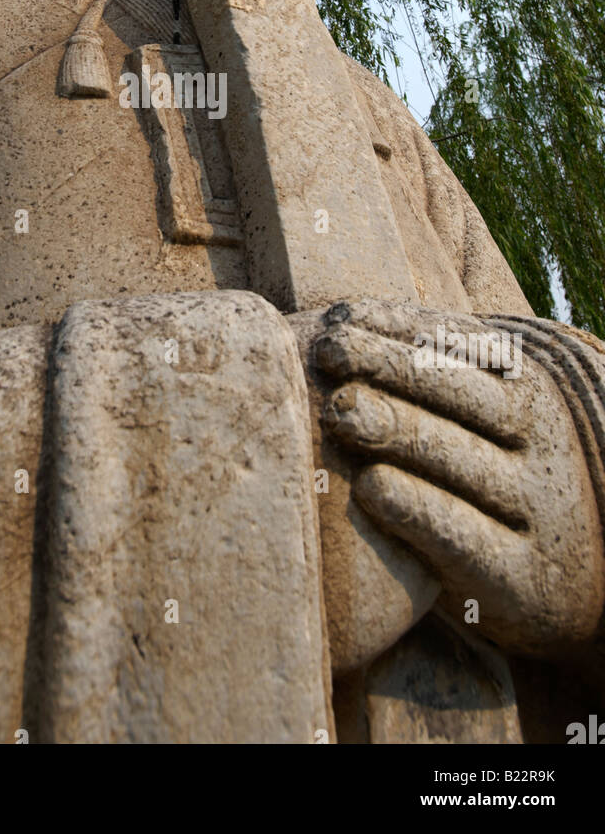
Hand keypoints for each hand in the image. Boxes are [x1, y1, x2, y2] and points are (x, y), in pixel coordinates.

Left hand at [311, 299, 604, 656]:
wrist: (568, 580)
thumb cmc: (488, 479)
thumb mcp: (480, 421)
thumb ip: (429, 376)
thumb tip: (334, 321)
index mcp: (527, 392)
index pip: (465, 345)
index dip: (400, 327)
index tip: (338, 316)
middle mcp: (541, 443)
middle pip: (463, 395)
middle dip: (390, 365)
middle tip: (327, 350)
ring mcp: (535, 510)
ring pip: (463, 460)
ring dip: (398, 429)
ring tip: (340, 410)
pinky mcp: (520, 577)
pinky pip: (466, 539)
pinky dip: (418, 510)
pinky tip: (370, 487)